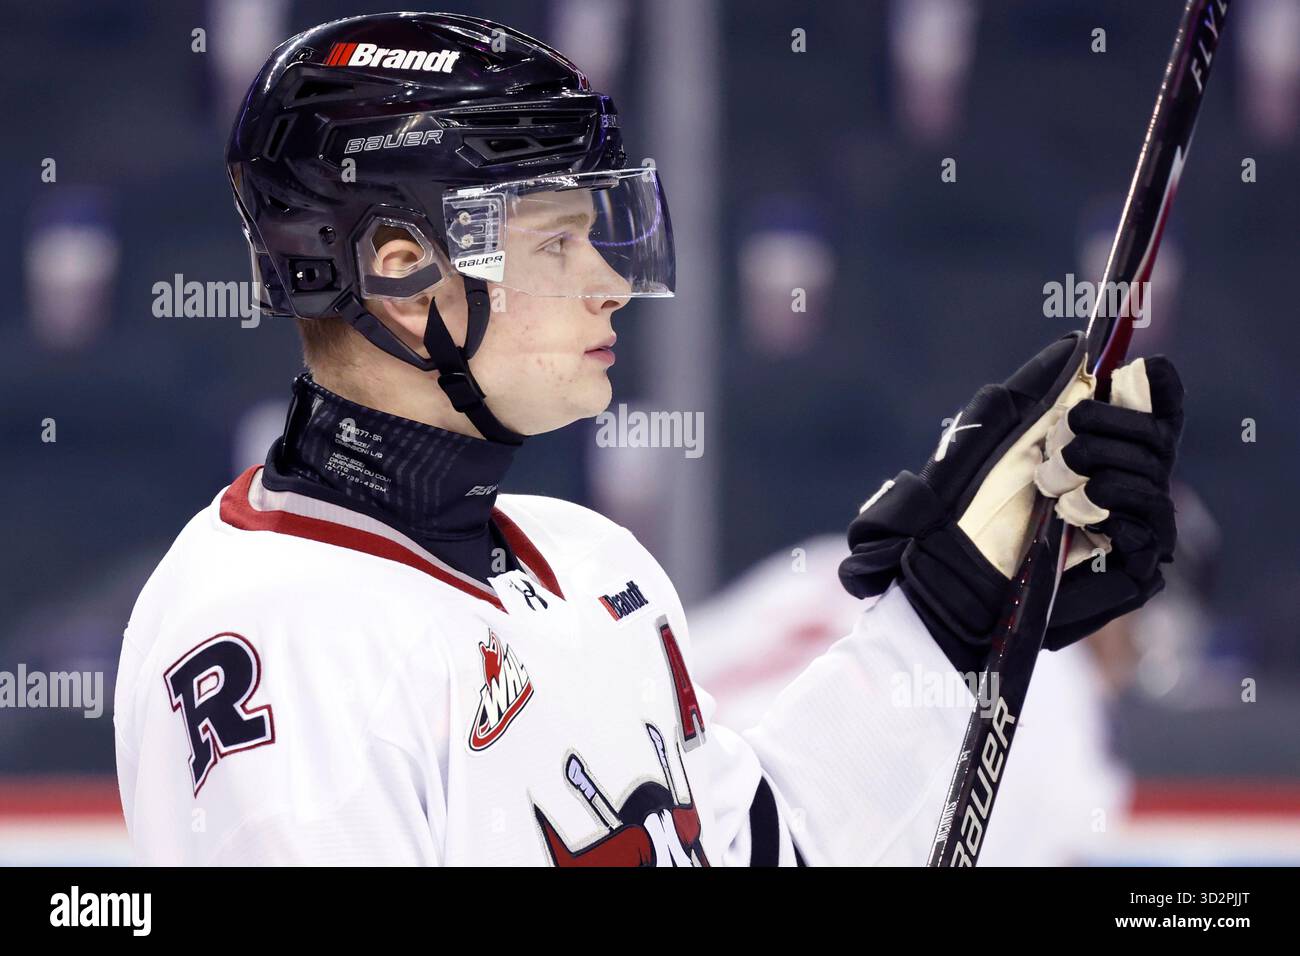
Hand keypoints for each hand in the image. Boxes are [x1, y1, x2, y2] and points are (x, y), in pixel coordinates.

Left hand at [838, 334, 1183, 672]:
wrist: (945, 571)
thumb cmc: (961, 505)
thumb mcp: (990, 433)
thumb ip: (1031, 389)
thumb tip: (1075, 345)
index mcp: (1098, 448)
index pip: (1157, 409)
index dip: (1157, 387)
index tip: (1133, 373)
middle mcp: (1123, 486)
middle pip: (1158, 439)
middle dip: (1111, 429)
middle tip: (1061, 442)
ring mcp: (1130, 530)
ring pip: (1156, 480)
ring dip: (1106, 468)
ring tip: (1055, 483)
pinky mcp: (1130, 573)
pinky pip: (1150, 529)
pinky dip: (1116, 509)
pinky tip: (1076, 511)